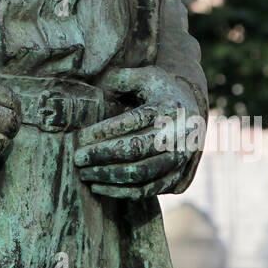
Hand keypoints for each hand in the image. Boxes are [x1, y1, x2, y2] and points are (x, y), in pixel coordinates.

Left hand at [73, 66, 202, 198]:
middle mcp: (178, 135)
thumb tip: (97, 87)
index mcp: (168, 107)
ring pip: (141, 173)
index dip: (105, 130)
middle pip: (137, 149)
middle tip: (77, 158)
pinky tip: (97, 187)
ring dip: (109, 176)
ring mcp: (180, 159)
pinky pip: (147, 190)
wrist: (190, 112)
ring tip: (84, 173)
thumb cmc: (157, 91)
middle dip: (102, 155)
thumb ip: (121, 78)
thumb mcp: (145, 75)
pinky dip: (121, 192)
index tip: (80, 137)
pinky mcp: (176, 177)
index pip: (133, 121)